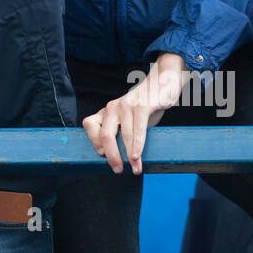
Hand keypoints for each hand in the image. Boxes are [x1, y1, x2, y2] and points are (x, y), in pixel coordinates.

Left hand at [82, 53, 186, 173]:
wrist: (162, 82)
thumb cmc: (145, 106)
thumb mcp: (129, 118)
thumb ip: (122, 132)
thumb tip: (120, 159)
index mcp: (107, 111)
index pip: (90, 125)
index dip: (93, 141)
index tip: (101, 155)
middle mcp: (112, 107)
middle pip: (105, 135)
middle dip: (112, 156)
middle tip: (118, 170)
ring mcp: (126, 105)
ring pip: (124, 135)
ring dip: (130, 156)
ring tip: (136, 169)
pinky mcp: (141, 105)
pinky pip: (137, 129)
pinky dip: (137, 145)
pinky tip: (137, 156)